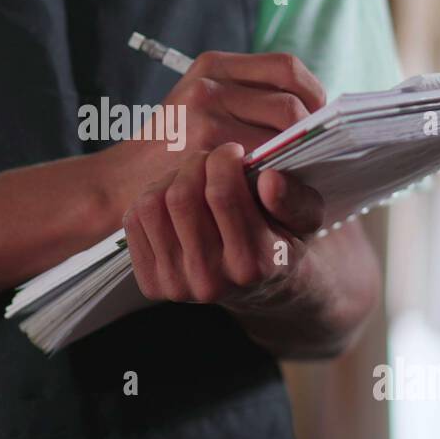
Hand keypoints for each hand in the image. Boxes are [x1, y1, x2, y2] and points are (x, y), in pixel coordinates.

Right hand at [101, 51, 325, 212]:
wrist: (120, 182)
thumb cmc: (169, 150)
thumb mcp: (197, 104)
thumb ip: (244, 98)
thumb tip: (310, 110)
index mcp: (213, 64)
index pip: (286, 66)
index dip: (313, 92)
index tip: (317, 119)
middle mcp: (210, 80)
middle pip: (292, 98)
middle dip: (311, 128)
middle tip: (312, 152)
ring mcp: (208, 110)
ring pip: (285, 126)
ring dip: (299, 150)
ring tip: (295, 168)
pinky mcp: (207, 143)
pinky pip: (266, 155)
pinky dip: (279, 169)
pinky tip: (274, 183)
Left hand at [122, 143, 324, 308]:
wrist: (258, 286)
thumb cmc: (281, 239)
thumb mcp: (305, 220)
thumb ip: (296, 199)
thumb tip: (270, 181)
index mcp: (255, 265)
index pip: (221, 194)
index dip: (223, 159)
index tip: (233, 151)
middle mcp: (213, 283)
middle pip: (182, 197)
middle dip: (195, 163)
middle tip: (211, 159)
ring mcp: (177, 287)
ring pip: (152, 205)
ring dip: (171, 179)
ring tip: (194, 179)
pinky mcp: (152, 284)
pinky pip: (134, 220)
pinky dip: (151, 198)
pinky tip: (175, 202)